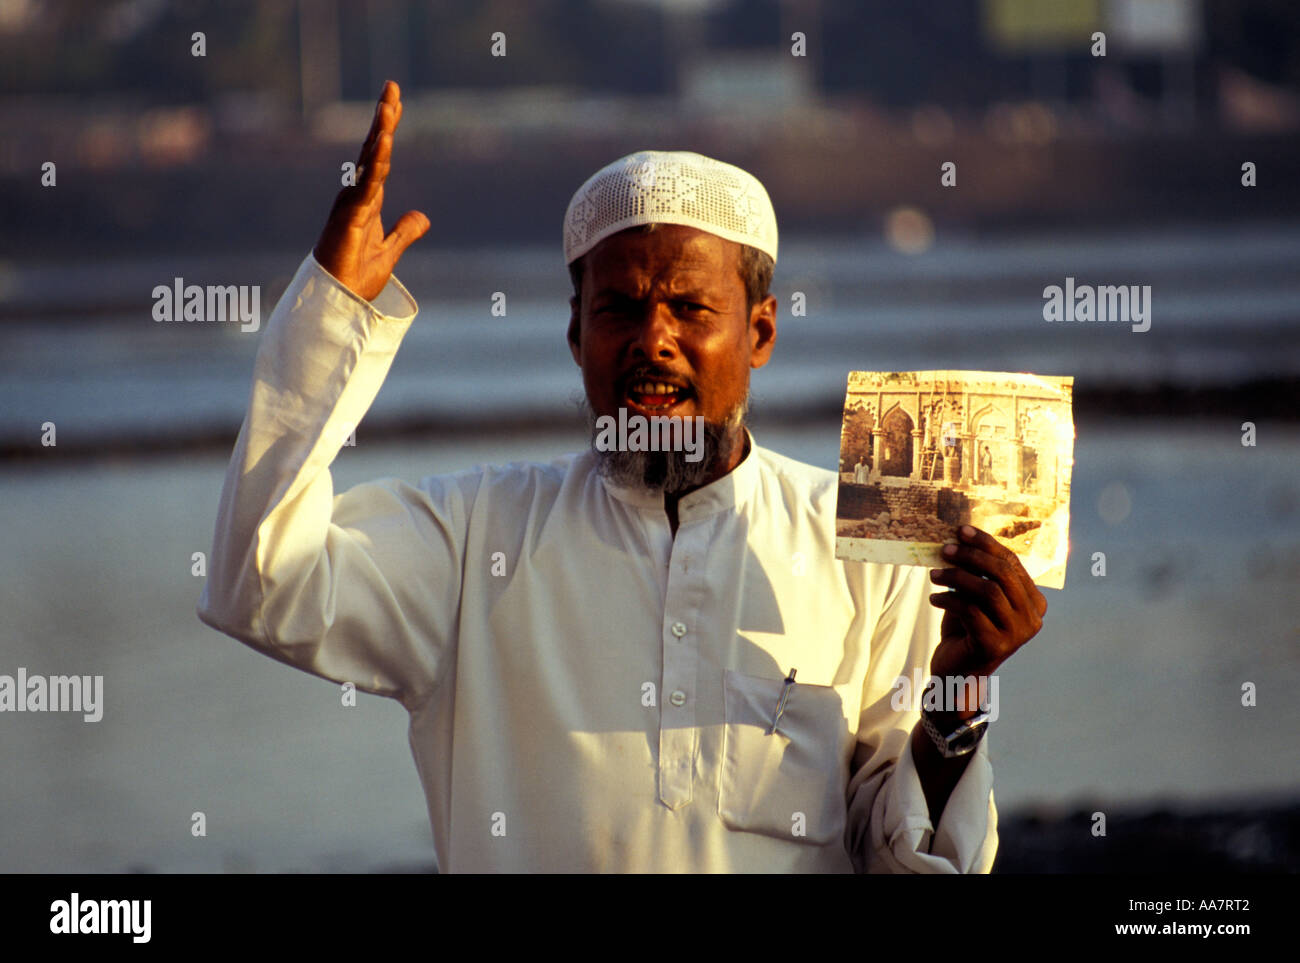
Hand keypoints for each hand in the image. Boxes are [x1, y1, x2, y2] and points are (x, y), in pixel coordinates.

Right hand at [313, 80, 429, 300]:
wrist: (339, 303)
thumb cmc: (355, 279)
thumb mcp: (390, 252)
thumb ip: (405, 232)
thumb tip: (422, 217)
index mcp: (367, 201)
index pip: (381, 158)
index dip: (387, 131)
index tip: (394, 102)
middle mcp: (357, 196)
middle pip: (373, 149)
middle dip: (383, 118)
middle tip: (392, 86)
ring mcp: (351, 204)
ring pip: (368, 161)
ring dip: (380, 131)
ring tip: (390, 103)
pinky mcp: (349, 217)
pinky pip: (365, 184)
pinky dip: (375, 163)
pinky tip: (384, 141)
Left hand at [927, 525, 1046, 694]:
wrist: (958, 672)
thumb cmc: (967, 629)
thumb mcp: (975, 597)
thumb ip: (977, 573)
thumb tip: (959, 539)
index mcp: (1034, 601)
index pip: (1012, 563)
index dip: (986, 544)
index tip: (960, 530)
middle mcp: (1032, 618)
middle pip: (1002, 574)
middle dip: (971, 556)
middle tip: (944, 550)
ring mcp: (1017, 634)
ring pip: (988, 591)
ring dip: (957, 576)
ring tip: (933, 574)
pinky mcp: (995, 646)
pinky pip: (970, 611)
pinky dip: (949, 599)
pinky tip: (934, 598)